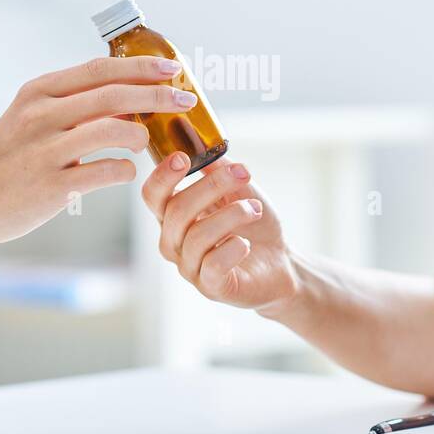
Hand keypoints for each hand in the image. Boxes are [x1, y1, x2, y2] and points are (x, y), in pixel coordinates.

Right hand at [0, 55, 193, 249]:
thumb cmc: (9, 158)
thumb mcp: (31, 117)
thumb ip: (72, 103)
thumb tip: (130, 94)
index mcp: (39, 92)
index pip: (100, 68)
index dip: (142, 67)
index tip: (173, 68)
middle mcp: (41, 116)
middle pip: (114, 95)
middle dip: (158, 97)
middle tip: (186, 101)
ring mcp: (46, 151)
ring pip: (114, 131)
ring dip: (141, 136)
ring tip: (146, 143)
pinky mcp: (52, 186)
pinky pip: (106, 172)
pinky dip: (124, 169)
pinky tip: (125, 170)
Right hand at [141, 154, 299, 310]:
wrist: (280, 262)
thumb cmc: (254, 225)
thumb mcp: (238, 189)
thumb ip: (219, 169)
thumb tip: (204, 146)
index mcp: (174, 216)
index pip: (153, 196)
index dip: (162, 176)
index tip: (183, 157)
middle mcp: (174, 242)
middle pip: (176, 211)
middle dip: (211, 186)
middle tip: (242, 173)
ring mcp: (190, 267)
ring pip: (197, 236)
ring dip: (231, 215)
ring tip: (255, 209)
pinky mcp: (211, 287)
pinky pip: (213, 264)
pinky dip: (233, 248)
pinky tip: (246, 243)